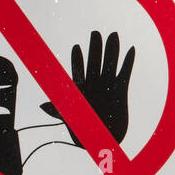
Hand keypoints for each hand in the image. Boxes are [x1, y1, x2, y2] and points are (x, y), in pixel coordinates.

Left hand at [40, 30, 133, 144]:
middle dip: (94, 48)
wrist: (104, 141)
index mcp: (81, 91)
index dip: (77, 60)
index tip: (76, 48)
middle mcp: (94, 86)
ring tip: (113, 35)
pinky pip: (125, 74)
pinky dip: (127, 63)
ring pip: (110, 65)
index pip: (78, 72)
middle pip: (94, 63)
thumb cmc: (85, 132)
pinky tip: (130, 50)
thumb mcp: (71, 120)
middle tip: (94, 33)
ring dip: (112, 50)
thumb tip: (43, 105)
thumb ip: (59, 111)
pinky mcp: (121, 92)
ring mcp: (108, 88)